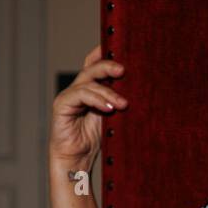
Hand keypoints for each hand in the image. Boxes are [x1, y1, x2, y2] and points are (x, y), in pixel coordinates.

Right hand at [49, 45, 128, 172]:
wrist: (78, 161)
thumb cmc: (97, 140)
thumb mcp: (115, 118)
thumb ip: (121, 103)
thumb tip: (145, 92)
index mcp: (93, 88)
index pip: (97, 64)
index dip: (106, 54)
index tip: (124, 47)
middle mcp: (80, 88)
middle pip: (92, 67)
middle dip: (108, 66)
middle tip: (124, 70)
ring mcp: (70, 95)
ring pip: (88, 81)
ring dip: (108, 91)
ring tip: (122, 103)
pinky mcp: (62, 105)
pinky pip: (79, 95)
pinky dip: (96, 100)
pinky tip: (109, 108)